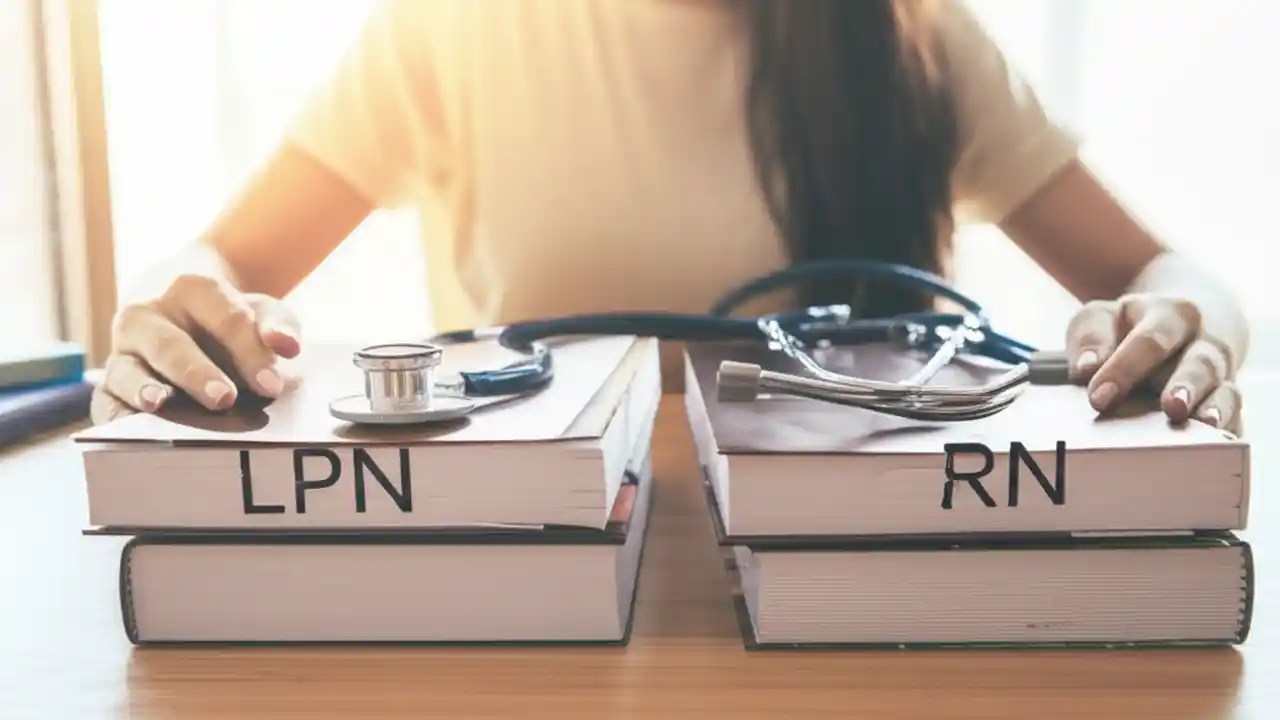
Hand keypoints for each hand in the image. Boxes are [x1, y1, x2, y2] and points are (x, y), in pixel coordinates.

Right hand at [91, 274, 300, 423]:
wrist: (187, 313)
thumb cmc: (229, 319)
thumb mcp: (260, 312)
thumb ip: (278, 326)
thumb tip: (287, 345)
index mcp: (192, 290)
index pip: (225, 317)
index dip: (249, 352)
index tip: (271, 385)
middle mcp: (149, 316)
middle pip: (171, 344)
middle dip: (196, 372)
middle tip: (223, 398)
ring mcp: (124, 350)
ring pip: (127, 369)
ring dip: (142, 387)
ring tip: (158, 402)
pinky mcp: (109, 383)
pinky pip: (104, 400)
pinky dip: (112, 415)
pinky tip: (124, 429)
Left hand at [1065, 294, 1240, 433]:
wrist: (1183, 320)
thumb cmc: (1132, 324)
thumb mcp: (1104, 316)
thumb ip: (1091, 337)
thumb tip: (1086, 368)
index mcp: (1171, 315)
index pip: (1150, 341)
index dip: (1124, 369)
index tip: (1098, 397)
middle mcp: (1203, 343)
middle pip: (1199, 363)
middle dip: (1186, 386)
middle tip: (1173, 407)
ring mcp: (1221, 374)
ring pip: (1225, 390)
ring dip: (1216, 409)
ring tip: (1206, 425)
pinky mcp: (1227, 400)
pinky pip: (1236, 417)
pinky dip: (1229, 429)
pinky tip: (1217, 445)